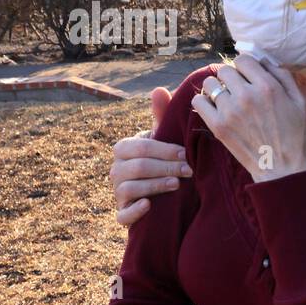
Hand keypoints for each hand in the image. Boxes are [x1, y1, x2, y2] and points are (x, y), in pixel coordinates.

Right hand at [111, 87, 187, 225]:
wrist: (166, 199)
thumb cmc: (164, 162)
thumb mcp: (164, 141)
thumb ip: (162, 117)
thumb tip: (158, 89)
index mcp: (125, 149)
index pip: (141, 147)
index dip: (164, 150)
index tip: (186, 155)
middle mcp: (116, 170)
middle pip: (136, 166)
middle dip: (164, 167)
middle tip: (189, 170)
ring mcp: (118, 193)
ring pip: (129, 187)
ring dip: (154, 185)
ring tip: (177, 184)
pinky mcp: (123, 214)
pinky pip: (122, 215)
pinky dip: (134, 211)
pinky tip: (149, 205)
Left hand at [191, 55, 305, 183]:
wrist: (283, 168)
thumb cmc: (295, 134)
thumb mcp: (300, 101)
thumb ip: (283, 76)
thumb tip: (264, 60)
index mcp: (268, 87)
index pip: (243, 59)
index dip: (245, 66)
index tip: (248, 76)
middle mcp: (247, 95)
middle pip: (224, 70)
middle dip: (231, 77)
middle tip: (238, 89)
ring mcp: (230, 111)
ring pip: (209, 83)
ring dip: (216, 88)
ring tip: (225, 98)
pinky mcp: (218, 126)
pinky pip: (198, 101)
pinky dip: (204, 102)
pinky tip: (215, 108)